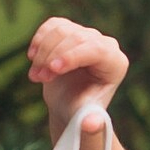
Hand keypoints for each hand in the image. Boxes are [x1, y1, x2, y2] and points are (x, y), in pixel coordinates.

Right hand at [27, 16, 129, 132]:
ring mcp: (88, 36)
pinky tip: (33, 57)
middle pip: (76, 38)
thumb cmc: (81, 113)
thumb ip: (91, 124)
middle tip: (39, 78)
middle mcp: (106, 45)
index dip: (71, 56)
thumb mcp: (85, 119)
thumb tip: (91, 124)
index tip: (51, 69)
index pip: (96, 49)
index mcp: (116, 63)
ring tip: (37, 75)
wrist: (70, 106)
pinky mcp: (71, 31)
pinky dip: (39, 39)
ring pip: (61, 30)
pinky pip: (52, 25)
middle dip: (52, 57)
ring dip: (42, 52)